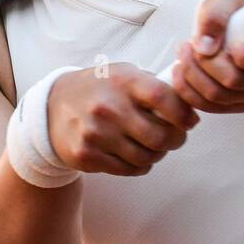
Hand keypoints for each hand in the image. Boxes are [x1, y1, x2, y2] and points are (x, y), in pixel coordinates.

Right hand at [47, 64, 198, 175]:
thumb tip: (189, 101)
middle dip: (176, 139)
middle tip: (175, 137)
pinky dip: (140, 165)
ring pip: (148, 157)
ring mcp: (96, 134)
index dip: (184, 114)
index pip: (164, 98)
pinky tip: (134, 153)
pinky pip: (130, 170)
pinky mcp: (88, 156)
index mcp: (123, 82)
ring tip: (152, 144)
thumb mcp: (123, 74)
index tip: (190, 121)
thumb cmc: (99, 89)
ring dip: (158, 154)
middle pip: (161, 136)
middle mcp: (109, 107)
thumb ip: (153, 85)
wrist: (52, 108)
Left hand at [170, 0, 243, 113]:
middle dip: (204, 64)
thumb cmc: (236, 12)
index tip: (228, 43)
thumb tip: (205, 46)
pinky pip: (211, 107)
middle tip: (187, 45)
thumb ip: (216, 16)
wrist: (234, 26)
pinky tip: (181, 72)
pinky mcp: (239, 104)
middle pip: (236, 82)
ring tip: (183, 54)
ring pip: (219, 97)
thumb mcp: (226, 0)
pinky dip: (190, 92)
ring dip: (192, 77)